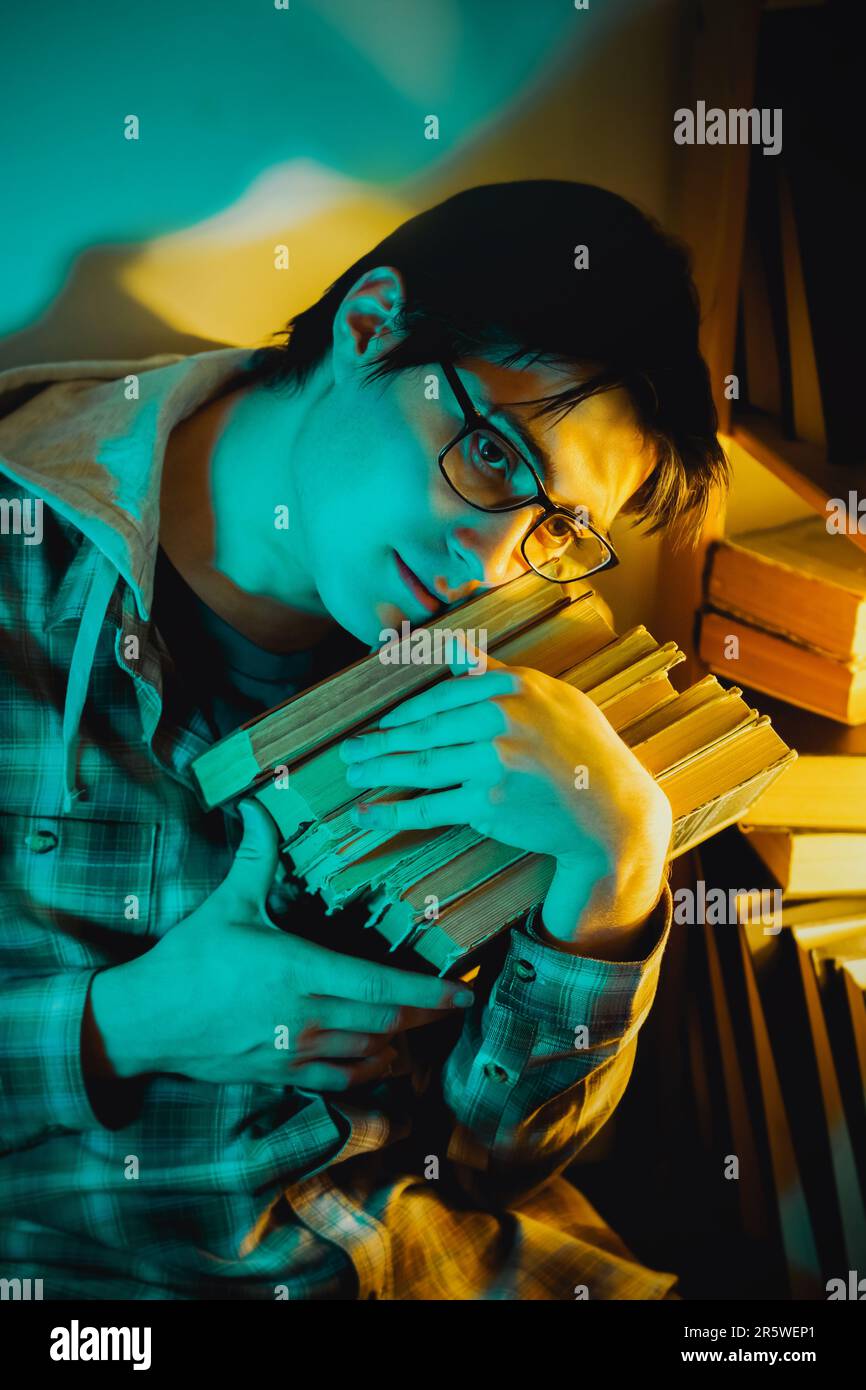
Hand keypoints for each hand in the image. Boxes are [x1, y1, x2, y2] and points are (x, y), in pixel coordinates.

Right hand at [86, 800, 471, 1088]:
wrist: (147, 1020)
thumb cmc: (190, 959)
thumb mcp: (228, 902)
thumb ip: (256, 855)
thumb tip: (257, 805)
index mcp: (302, 969)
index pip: (380, 986)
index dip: (427, 994)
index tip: (460, 996)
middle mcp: (308, 1013)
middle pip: (385, 1022)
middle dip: (423, 1016)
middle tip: (450, 1009)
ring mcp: (296, 1049)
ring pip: (367, 1052)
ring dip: (397, 1043)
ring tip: (416, 1031)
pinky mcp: (280, 1073)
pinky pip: (338, 1079)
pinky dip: (366, 1072)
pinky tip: (379, 1063)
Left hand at [338, 650, 671, 950]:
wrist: (612, 810)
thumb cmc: (584, 750)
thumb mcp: (552, 697)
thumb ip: (497, 675)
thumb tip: (452, 650)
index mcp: (512, 687)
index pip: (442, 697)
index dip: (405, 714)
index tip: (383, 726)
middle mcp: (498, 720)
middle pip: (423, 731)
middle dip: (379, 743)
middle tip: (350, 751)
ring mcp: (490, 762)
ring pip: (419, 766)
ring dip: (377, 771)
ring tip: (353, 773)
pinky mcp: (486, 803)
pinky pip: (429, 806)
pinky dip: (392, 812)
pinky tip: (367, 813)